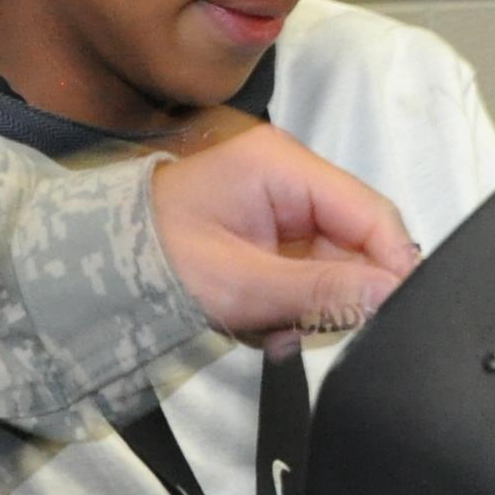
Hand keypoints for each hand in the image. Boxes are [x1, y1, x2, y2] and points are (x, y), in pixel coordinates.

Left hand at [149, 125, 418, 350]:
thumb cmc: (152, 262)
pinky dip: (293, 307)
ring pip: (335, 266)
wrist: (95, 274)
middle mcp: (287, 178)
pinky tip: (262, 323)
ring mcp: (279, 208)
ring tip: (267, 327)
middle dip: (338, 294)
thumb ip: (322, 291)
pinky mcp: (269, 236)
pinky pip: (307, 276)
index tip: (399, 311)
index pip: (369, 210)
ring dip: (312, 307)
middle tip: (301, 329)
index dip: (393, 263)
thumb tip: (390, 296)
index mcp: (281, 165)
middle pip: (356, 242)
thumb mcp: (242, 284)